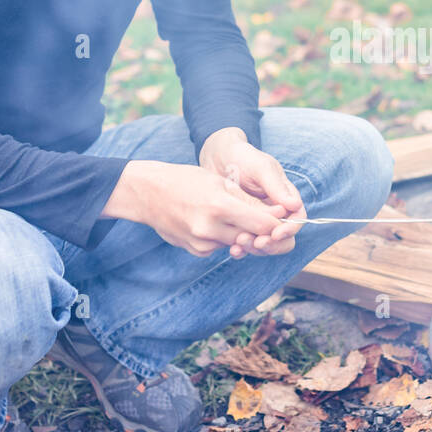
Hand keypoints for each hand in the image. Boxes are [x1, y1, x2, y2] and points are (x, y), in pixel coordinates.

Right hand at [101, 159, 288, 257]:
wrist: (147, 194)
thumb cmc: (186, 180)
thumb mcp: (219, 182)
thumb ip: (249, 201)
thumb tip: (280, 213)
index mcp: (219, 205)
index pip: (263, 225)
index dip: (277, 223)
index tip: (284, 218)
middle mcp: (210, 229)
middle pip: (253, 238)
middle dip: (262, 231)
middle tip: (264, 219)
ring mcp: (201, 243)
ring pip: (237, 243)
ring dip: (242, 233)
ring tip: (231, 214)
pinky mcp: (196, 251)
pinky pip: (221, 247)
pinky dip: (224, 237)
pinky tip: (213, 222)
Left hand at [199, 128, 306, 257]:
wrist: (216, 158)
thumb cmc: (243, 157)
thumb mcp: (260, 167)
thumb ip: (276, 186)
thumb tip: (294, 205)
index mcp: (285, 197)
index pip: (297, 218)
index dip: (290, 229)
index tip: (276, 233)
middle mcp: (274, 212)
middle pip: (284, 237)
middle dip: (274, 244)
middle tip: (258, 243)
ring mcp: (257, 221)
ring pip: (266, 243)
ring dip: (256, 248)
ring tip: (241, 243)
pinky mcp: (241, 226)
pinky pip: (246, 244)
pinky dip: (242, 250)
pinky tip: (234, 249)